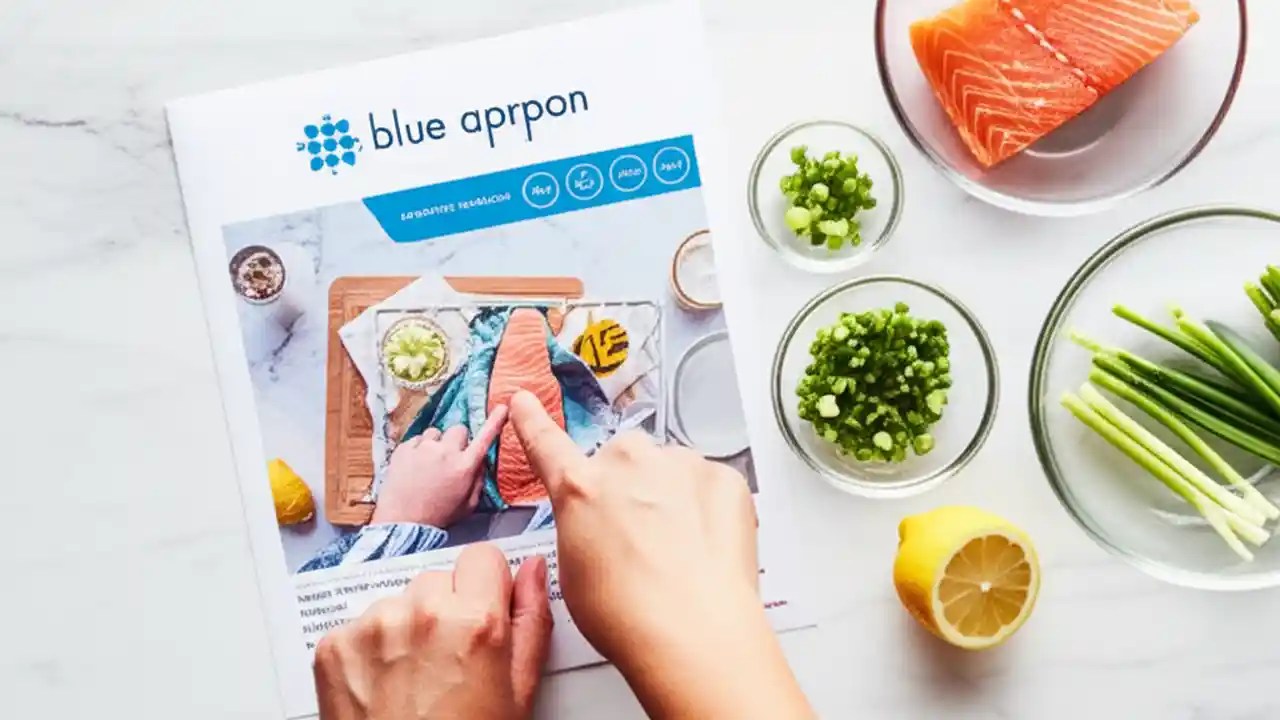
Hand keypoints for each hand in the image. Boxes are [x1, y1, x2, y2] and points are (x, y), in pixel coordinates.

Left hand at [314, 544, 551, 719]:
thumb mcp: (519, 694)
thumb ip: (531, 621)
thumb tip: (534, 572)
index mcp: (475, 622)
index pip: (483, 557)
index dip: (486, 587)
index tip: (482, 611)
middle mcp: (421, 614)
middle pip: (438, 580)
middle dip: (445, 609)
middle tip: (448, 663)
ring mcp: (372, 627)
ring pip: (398, 601)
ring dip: (406, 629)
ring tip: (413, 681)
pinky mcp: (334, 645)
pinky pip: (359, 626)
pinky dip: (369, 650)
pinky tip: (384, 688)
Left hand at [373, 406, 508, 526]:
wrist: (402, 521)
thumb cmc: (438, 516)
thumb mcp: (468, 505)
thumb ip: (478, 481)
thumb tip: (480, 463)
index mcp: (465, 467)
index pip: (485, 438)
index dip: (495, 422)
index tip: (502, 408)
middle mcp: (446, 452)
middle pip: (458, 429)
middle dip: (456, 441)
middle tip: (449, 457)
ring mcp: (423, 448)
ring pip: (435, 432)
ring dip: (435, 444)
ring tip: (428, 464)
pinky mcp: (404, 448)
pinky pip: (416, 439)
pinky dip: (417, 449)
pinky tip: (414, 466)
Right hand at [508, 391, 811, 718]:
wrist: (694, 632)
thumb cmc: (627, 616)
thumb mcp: (573, 572)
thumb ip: (581, 526)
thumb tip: (597, 522)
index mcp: (580, 488)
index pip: (547, 444)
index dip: (533, 422)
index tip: (524, 400)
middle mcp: (628, 462)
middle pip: (625, 460)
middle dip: (630, 487)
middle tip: (640, 538)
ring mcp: (680, 465)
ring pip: (671, 470)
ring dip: (672, 498)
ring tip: (677, 552)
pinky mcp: (723, 476)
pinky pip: (710, 484)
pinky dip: (709, 510)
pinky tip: (706, 548)